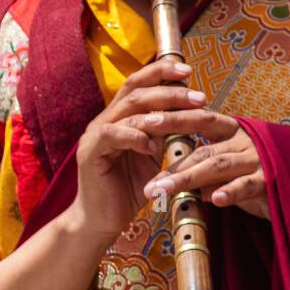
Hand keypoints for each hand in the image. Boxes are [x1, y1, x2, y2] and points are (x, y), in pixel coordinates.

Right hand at [73, 59, 206, 241]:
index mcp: (120, 117)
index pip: (139, 84)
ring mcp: (95, 135)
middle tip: (199, 96)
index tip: (189, 71)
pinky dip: (135, 136)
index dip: (161, 72)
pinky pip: (112, 135)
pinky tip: (153, 146)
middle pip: (136, 90)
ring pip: (127, 110)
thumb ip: (165, 132)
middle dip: (170, 90)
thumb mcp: (154, 154)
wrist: (104, 219)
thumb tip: (189, 112)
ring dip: (159, 111)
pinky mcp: (90, 153)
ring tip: (185, 116)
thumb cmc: (131, 187)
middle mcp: (105, 120)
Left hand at [142, 113, 268, 219]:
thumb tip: (175, 175)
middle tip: (148, 183)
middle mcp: (244, 141)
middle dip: (173, 165)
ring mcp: (259, 159)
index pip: (200, 119)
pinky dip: (232, 191)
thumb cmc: (257, 171)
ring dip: (189, 179)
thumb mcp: (230, 163)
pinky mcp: (271, 179)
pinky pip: (248, 184)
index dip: (174, 118)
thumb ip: (205, 166)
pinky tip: (216, 199)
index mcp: (232, 130)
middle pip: (203, 149)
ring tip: (164, 192)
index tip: (145, 120)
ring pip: (219, 165)